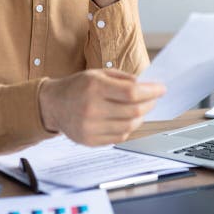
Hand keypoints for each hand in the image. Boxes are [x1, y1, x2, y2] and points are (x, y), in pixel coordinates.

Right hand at [38, 69, 165, 144]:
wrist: (52, 105)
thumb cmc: (78, 86)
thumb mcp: (98, 73)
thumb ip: (122, 78)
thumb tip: (146, 86)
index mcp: (95, 86)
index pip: (131, 92)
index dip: (151, 91)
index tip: (161, 89)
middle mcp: (92, 107)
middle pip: (133, 111)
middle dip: (149, 104)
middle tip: (154, 98)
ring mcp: (90, 127)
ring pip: (129, 126)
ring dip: (141, 117)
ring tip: (142, 108)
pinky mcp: (90, 140)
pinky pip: (119, 136)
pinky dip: (129, 128)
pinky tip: (128, 119)